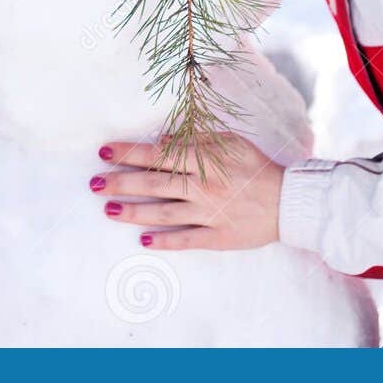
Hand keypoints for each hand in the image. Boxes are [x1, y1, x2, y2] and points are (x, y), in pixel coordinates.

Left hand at [91, 133, 285, 250]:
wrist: (288, 201)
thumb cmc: (256, 166)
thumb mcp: (229, 143)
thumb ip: (196, 141)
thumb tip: (161, 142)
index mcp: (205, 161)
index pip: (158, 155)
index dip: (128, 153)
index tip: (104, 152)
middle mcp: (203, 187)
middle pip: (153, 184)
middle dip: (120, 182)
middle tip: (94, 183)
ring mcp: (209, 214)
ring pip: (163, 213)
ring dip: (133, 212)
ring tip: (107, 210)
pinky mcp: (218, 237)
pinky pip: (186, 240)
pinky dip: (164, 241)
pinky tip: (142, 240)